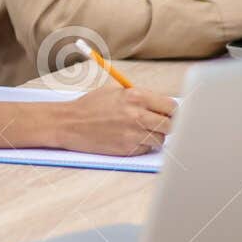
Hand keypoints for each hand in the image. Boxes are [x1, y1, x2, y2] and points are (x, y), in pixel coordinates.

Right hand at [48, 84, 174, 155]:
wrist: (69, 124)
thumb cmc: (90, 106)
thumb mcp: (115, 92)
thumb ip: (140, 96)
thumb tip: (162, 104)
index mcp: (136, 96)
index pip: (171, 106)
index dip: (171, 111)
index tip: (168, 114)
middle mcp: (137, 115)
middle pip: (171, 124)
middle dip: (166, 125)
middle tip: (157, 124)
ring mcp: (133, 134)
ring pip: (161, 139)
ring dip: (154, 137)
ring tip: (140, 132)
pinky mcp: (127, 149)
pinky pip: (146, 149)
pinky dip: (141, 146)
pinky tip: (127, 139)